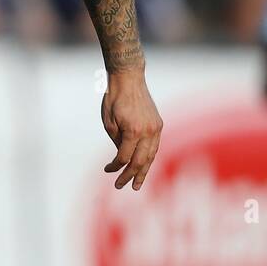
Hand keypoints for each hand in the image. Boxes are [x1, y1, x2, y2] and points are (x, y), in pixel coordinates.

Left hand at [102, 68, 163, 189]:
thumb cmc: (114, 99)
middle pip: (141, 161)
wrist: (129, 78)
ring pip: (151, 155)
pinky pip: (155, 146)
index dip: (116, 167)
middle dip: (131, 176)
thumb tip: (123, 157)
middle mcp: (148, 131)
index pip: (125, 157)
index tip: (107, 170)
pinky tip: (144, 165)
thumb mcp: (108, 122)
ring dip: (144, 171)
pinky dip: (149, 157)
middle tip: (122, 186)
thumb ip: (117, 141)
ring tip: (137, 184)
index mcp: (133, 131)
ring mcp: (156, 127)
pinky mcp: (158, 124)